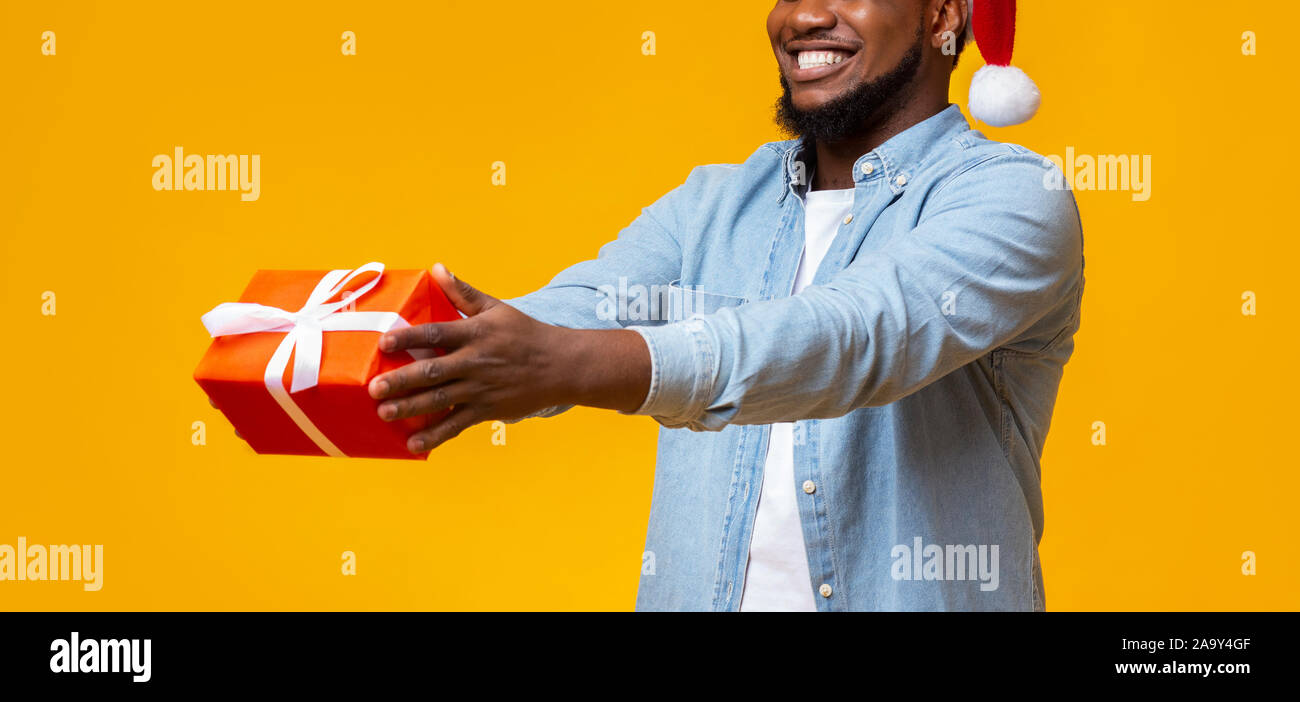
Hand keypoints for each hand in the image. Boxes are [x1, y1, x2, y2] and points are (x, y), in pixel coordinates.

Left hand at [369, 263, 650, 454]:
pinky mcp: (487, 410)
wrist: (561, 366)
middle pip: (432, 371)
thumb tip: (436, 268)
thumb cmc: (524, 333)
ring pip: (440, 399)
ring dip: (411, 407)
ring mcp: (481, 388)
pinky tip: (413, 443)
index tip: (384, 343)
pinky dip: (435, 435)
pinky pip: (457, 424)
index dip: (409, 338)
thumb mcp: (496, 308)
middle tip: (374, 388)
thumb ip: (463, 292)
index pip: (436, 333)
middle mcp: (475, 361)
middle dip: (401, 380)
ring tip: (384, 413)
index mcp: (475, 333)